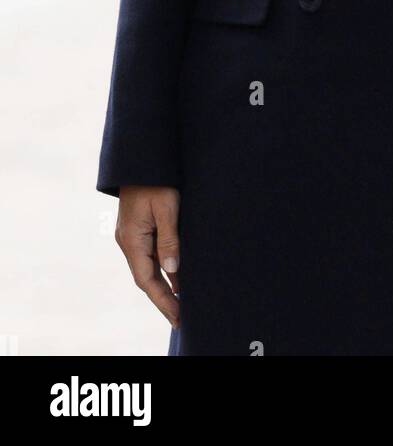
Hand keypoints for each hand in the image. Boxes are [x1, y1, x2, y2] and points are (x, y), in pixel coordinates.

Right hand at [115, 186, 180, 327]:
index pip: (147, 280)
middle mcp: (128, 241)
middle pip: (146, 278)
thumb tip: (172, 271)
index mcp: (131, 239)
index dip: (163, 300)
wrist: (141, 157)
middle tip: (181, 317)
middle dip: (164, 298)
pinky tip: (176, 276)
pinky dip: (162, 268)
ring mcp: (131, 235)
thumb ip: (169, 239)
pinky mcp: (138, 228)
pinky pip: (150, 254)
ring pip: (147, 267)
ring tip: (181, 303)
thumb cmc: (156, 179)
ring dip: (164, 284)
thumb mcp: (166, 207)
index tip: (178, 316)